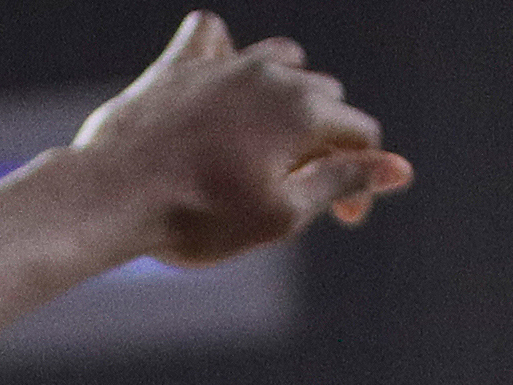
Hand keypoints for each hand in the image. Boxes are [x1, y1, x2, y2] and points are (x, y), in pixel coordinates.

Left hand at [70, 11, 412, 267]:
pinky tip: (219, 79)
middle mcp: (271, 73)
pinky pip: (211, 35)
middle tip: (297, 191)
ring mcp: (224, 63)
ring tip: (267, 140)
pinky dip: (223, 53)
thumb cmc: (198, 218)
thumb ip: (343, 181)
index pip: (360, 134)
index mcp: (304, 110)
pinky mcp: (178, 64)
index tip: (343, 220)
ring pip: (280, 59)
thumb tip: (400, 168)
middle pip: (324, 95)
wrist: (111, 197)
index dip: (362, 180)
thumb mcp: (282, 214)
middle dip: (323, 139)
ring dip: (286, 93)